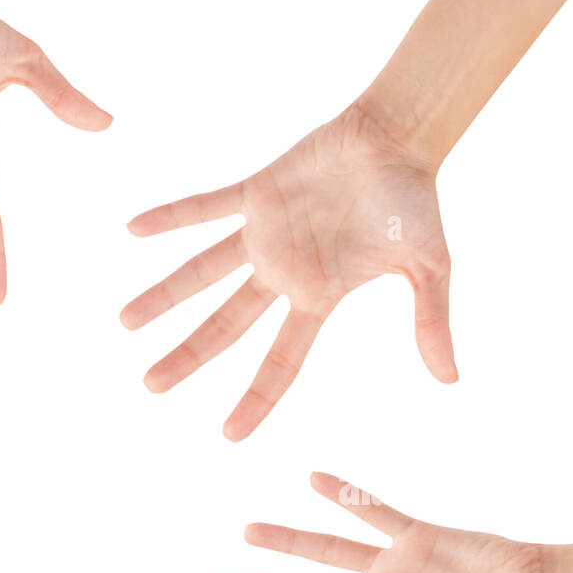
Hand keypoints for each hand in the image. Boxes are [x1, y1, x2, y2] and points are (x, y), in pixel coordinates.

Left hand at [121, 104, 455, 439]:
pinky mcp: (256, 192)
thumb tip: (449, 379)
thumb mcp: (430, 269)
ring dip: (163, 296)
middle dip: (187, 356)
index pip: (280, 361)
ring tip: (123, 323)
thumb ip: (430, 322)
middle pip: (223, 326)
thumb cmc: (416, 201)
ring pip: (201, 273)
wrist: (402, 136)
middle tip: (149, 386)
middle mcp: (281, 273)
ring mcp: (264, 235)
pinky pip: (205, 208)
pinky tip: (132, 229)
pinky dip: (171, 216)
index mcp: (317, 297)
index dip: (255, 398)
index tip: (227, 436)